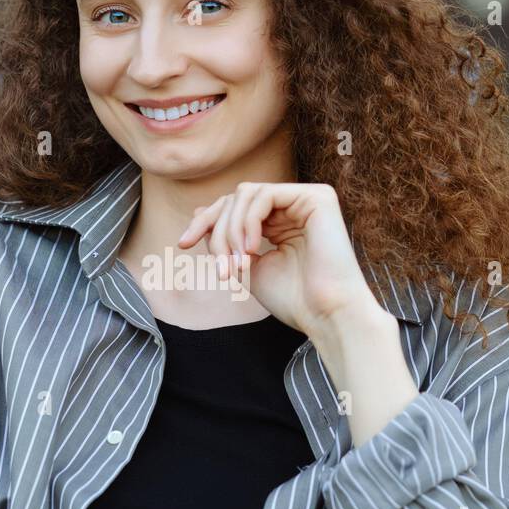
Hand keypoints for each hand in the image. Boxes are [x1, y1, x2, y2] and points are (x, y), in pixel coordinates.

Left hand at [177, 181, 383, 333]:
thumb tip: (200, 211)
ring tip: (239, 265)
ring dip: (231, 231)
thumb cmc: (293, 299)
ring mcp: (306, 199)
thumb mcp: (247, 265)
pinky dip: (249, 221)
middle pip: (235, 199)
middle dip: (217, 232)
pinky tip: (253, 249)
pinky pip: (264, 194)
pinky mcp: (317, 197)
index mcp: (279, 222)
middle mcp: (293, 206)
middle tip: (223, 270)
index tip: (183, 244)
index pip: (233, 208)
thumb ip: (228, 240)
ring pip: (245, 194)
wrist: (326, 314)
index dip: (205, 223)